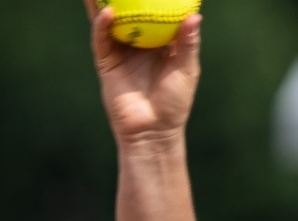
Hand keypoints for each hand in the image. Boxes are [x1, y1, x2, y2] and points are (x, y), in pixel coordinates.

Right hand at [83, 0, 203, 146]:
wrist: (152, 131)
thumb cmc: (174, 103)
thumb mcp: (186, 70)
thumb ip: (188, 43)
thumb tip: (195, 16)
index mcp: (159, 42)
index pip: (155, 14)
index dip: (154, 0)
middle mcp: (138, 42)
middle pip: (129, 12)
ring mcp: (120, 50)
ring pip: (111, 20)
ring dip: (106, 2)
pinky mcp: (106, 61)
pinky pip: (102, 38)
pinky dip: (103, 24)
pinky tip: (107, 11)